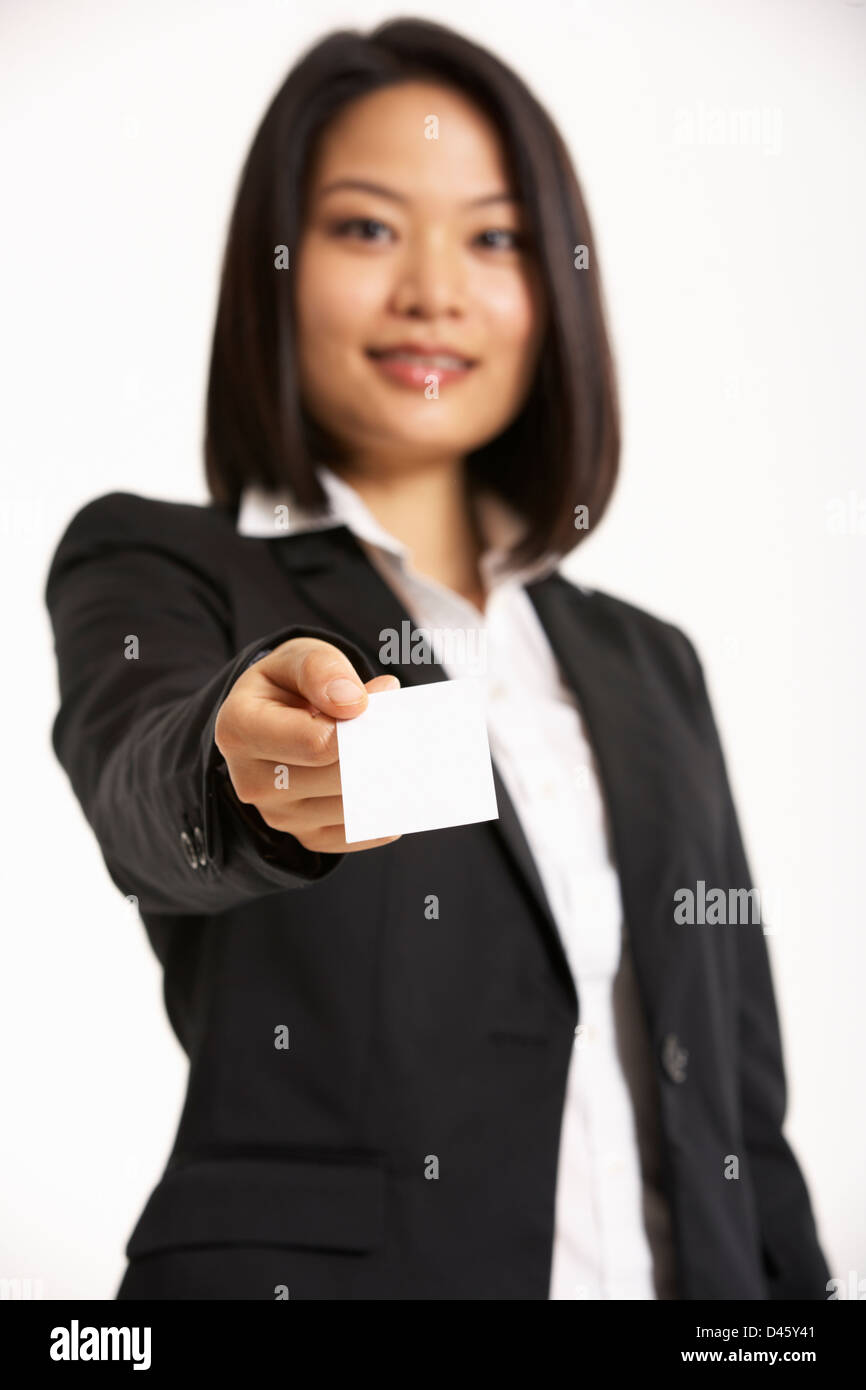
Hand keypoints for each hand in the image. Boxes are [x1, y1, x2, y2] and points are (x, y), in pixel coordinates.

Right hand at [214, 636, 399, 852]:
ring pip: (353, 807)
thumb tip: (353, 703)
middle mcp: (251, 781)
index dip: (359, 724)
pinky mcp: (305, 836)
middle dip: (377, 751)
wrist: (276, 718)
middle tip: (400, 726)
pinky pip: (358, 832)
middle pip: (340, 777)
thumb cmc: (289, 685)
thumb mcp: (298, 658)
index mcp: (240, 730)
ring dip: (386, 779)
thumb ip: (321, 669)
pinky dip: (383, 808)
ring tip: (394, 746)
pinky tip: (390, 780)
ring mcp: (278, 816)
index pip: (318, 744)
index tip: (379, 699)